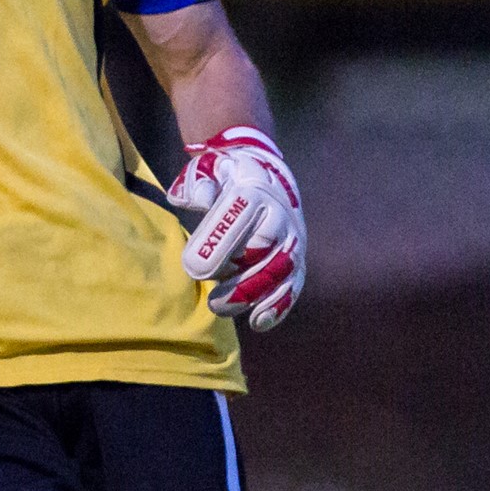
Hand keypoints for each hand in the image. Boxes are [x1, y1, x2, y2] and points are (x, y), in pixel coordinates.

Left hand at [167, 125, 305, 331]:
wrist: (266, 175)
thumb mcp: (208, 167)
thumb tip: (191, 199)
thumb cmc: (227, 176)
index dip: (217, 241)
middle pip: (264, 248)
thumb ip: (197, 182)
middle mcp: (280, 213)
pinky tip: (258, 322)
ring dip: (253, 294)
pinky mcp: (298, 260)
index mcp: (255, 187)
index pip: (240, 213)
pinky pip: (294, 285)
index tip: (191, 265)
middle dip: (236, 275)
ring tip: (222, 308)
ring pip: (281, 271)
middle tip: (209, 295)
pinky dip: (278, 306)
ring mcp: (293, 238)